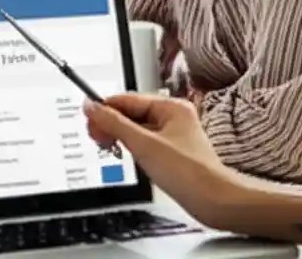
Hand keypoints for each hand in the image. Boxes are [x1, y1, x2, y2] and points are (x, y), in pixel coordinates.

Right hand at [83, 94, 246, 227]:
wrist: (213, 201)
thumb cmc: (188, 173)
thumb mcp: (143, 144)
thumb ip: (114, 123)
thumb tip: (91, 107)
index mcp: (170, 107)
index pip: (127, 99)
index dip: (105, 109)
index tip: (87, 119)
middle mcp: (173, 117)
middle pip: (131, 113)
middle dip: (112, 124)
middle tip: (97, 138)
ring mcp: (173, 135)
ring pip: (136, 129)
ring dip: (120, 137)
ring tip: (111, 148)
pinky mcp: (171, 151)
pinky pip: (144, 142)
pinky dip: (131, 148)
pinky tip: (127, 156)